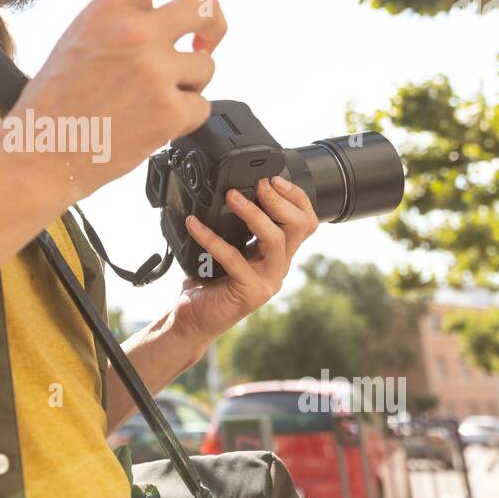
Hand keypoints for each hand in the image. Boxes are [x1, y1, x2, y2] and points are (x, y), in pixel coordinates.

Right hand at [10, 0, 245, 201]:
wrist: (37, 155)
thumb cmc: (56, 98)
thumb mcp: (82, 37)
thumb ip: (132, 19)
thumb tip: (190, 22)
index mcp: (109, 6)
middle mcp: (135, 31)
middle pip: (205, 7)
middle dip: (206, 27)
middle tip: (193, 43)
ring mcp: (155, 71)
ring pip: (206, 62)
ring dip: (187, 80)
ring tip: (145, 99)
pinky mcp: (170, 112)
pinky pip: (202, 104)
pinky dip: (182, 117)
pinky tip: (147, 124)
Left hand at [169, 176, 318, 354]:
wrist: (193, 319)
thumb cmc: (208, 282)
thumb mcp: (227, 246)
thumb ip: (235, 225)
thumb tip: (230, 189)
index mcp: (278, 253)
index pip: (305, 221)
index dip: (296, 197)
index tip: (274, 178)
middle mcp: (278, 266)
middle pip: (299, 227)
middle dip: (280, 200)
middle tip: (259, 184)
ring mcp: (268, 281)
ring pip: (275, 240)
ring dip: (254, 214)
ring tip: (232, 197)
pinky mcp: (250, 292)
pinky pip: (234, 258)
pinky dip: (211, 237)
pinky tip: (195, 225)